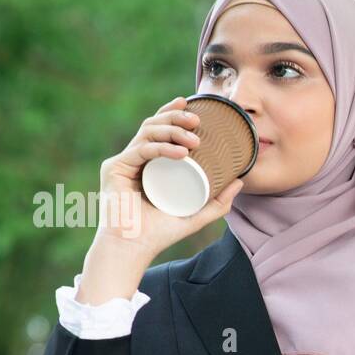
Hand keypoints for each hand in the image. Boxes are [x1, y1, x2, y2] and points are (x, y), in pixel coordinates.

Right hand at [95, 95, 244, 258]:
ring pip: (146, 132)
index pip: (159, 130)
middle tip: (197, 121)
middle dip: (175, 117)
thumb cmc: (160, 233)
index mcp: (149, 163)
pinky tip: (180, 152)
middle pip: (153, 125)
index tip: (192, 106)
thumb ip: (218, 202)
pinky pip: (139, 151)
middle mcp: (134, 158)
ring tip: (194, 139)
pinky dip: (160, 148)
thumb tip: (240, 181)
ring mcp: (123, 162)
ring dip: (172, 130)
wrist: (134, 249)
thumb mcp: (196, 215)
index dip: (173, 114)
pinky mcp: (114, 169)